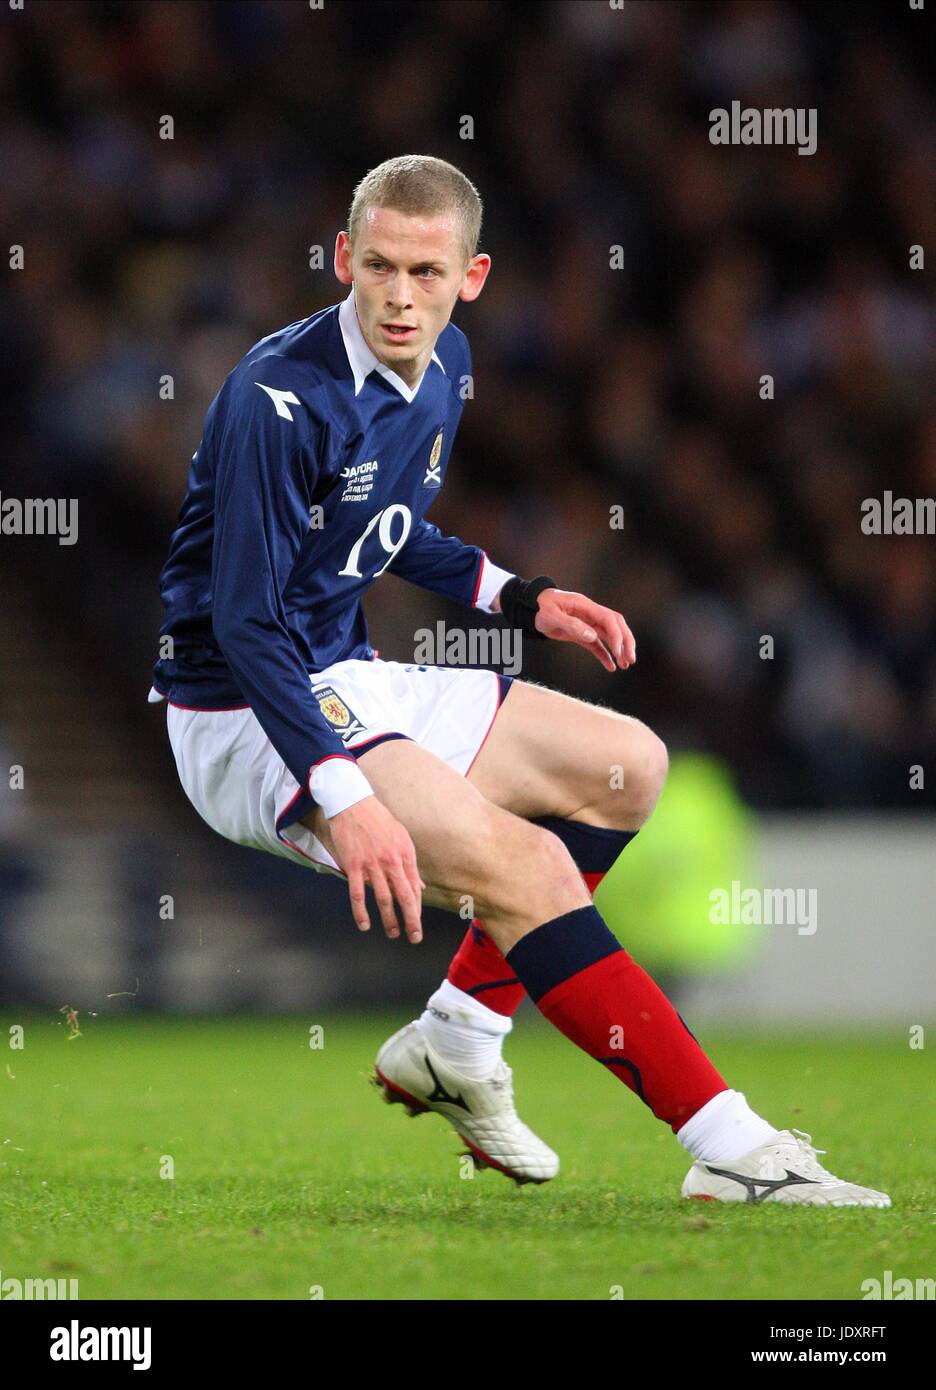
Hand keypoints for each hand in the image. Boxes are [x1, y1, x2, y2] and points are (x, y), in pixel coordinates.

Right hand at [328, 796, 424, 943]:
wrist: (353, 804)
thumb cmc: (379, 821)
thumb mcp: (402, 838)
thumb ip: (410, 865)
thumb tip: (421, 887)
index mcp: (405, 855)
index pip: (414, 889)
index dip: (417, 909)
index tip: (417, 923)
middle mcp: (391, 862)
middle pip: (404, 897)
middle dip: (411, 921)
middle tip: (414, 937)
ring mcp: (371, 865)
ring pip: (382, 899)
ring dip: (388, 920)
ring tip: (392, 933)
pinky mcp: (353, 866)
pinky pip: (357, 894)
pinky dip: (361, 912)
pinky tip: (364, 925)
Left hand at [534, 588, 635, 671]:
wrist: (530, 607)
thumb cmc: (539, 608)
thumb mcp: (552, 616)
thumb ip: (571, 625)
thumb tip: (592, 636)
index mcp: (585, 606)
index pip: (608, 619)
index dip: (616, 635)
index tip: (619, 651)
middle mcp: (590, 613)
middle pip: (616, 625)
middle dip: (626, 642)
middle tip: (630, 659)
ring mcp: (587, 623)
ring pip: (609, 636)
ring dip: (619, 649)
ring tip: (625, 664)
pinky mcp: (581, 633)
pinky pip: (597, 644)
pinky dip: (605, 655)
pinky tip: (611, 666)